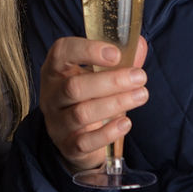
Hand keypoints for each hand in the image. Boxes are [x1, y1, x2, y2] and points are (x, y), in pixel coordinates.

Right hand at [38, 35, 148, 172]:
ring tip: (141, 95)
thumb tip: (139, 45)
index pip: (61, 52)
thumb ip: (119, 59)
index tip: (115, 53)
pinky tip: (126, 123)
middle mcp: (51, 95)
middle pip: (74, 86)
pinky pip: (85, 141)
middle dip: (111, 81)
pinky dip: (108, 132)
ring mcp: (56, 122)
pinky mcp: (68, 146)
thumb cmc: (89, 96)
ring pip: (82, 113)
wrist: (76, 137)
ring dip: (116, 103)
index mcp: (55, 70)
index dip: (87, 50)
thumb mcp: (98, 74)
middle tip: (139, 77)